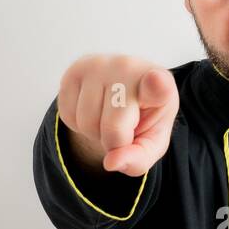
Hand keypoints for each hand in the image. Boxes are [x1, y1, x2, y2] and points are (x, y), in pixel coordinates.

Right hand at [57, 54, 179, 175]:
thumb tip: (111, 163)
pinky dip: (78, 124)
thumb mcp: (151, 143)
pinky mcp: (74, 71)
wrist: (123, 92)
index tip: (156, 80)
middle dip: (114, 142)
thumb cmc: (143, 118)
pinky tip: (93, 110)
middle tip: (125, 128)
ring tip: (108, 117)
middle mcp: (129, 67)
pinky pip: (67, 115)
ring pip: (86, 123)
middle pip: (113, 128)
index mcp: (160, 84)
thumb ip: (138, 159)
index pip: (157, 85)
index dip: (156, 85)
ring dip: (94, 133)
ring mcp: (99, 65)